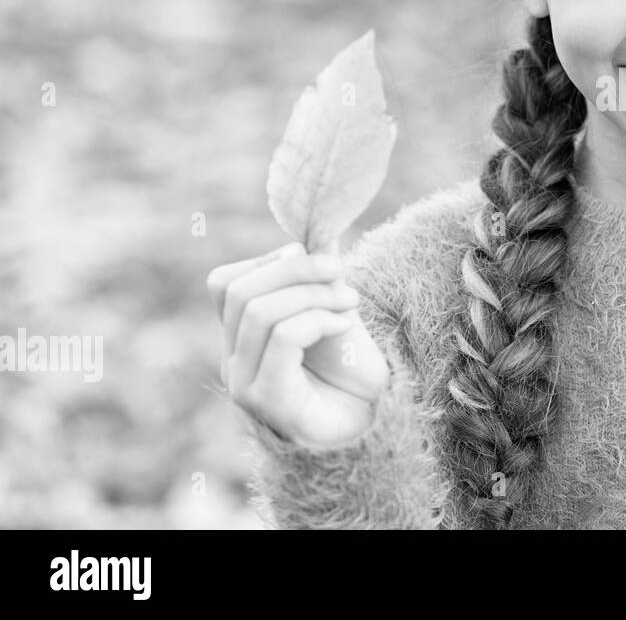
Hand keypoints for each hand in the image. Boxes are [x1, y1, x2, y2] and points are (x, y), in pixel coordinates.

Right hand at [207, 241, 391, 448]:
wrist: (370, 426)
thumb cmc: (350, 373)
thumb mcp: (334, 310)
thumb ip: (318, 276)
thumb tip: (317, 229)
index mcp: (241, 336)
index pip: (224, 283)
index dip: (269, 259)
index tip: (317, 260)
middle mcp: (233, 359)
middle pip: (240, 290)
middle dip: (296, 270)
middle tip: (341, 273)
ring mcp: (245, 383)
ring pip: (260, 311)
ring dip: (315, 294)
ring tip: (351, 301)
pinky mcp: (269, 400)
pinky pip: (283, 340)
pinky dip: (318, 320)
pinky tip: (345, 326)